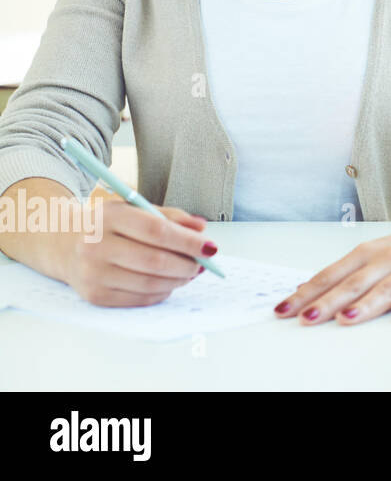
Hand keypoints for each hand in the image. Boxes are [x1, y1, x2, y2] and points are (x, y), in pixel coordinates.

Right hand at [60, 198, 211, 306]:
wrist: (63, 243)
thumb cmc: (108, 224)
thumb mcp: (134, 208)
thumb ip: (169, 216)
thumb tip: (201, 227)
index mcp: (109, 217)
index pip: (157, 230)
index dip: (188, 241)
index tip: (210, 246)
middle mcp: (96, 246)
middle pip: (155, 261)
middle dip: (187, 264)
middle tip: (204, 264)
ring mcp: (93, 274)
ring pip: (149, 283)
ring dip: (178, 280)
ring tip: (191, 272)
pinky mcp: (94, 296)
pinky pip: (138, 299)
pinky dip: (162, 292)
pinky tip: (170, 283)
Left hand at [273, 215, 390, 326]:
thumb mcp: (378, 254)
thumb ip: (348, 274)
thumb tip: (307, 291)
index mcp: (370, 252)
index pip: (333, 274)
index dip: (308, 292)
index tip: (283, 309)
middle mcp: (389, 258)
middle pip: (355, 282)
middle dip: (329, 301)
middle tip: (305, 318)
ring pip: (387, 288)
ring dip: (366, 305)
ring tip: (345, 320)